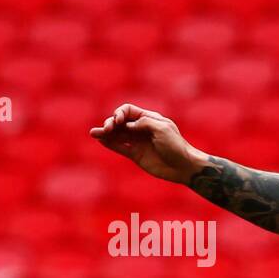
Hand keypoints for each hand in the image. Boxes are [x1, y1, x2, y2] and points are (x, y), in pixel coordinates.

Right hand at [90, 103, 204, 183]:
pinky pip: (119, 147)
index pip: (128, 110)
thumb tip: (126, 125)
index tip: (118, 121)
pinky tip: (100, 140)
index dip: (120, 113)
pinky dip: (110, 143)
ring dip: (105, 133)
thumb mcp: (162, 129)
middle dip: (111, 123)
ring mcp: (138, 142)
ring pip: (117, 134)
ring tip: (94, 133)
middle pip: (120, 122)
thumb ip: (143, 123)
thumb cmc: (176, 146)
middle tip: (108, 129)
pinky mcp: (136, 155)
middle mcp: (141, 129)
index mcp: (149, 119)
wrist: (184, 167)